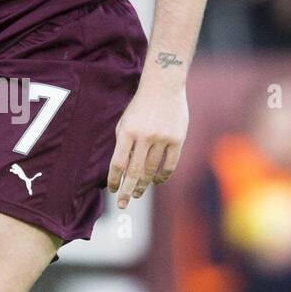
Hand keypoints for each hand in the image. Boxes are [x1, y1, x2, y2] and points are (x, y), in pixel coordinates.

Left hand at [107, 84, 188, 208]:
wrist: (163, 87)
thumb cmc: (140, 108)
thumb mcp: (125, 123)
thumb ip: (123, 146)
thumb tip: (122, 173)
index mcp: (127, 132)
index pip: (118, 163)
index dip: (115, 180)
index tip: (113, 191)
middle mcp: (144, 136)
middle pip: (135, 171)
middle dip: (127, 190)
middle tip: (123, 204)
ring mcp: (162, 138)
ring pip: (152, 170)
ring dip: (144, 184)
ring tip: (137, 193)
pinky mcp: (177, 138)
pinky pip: (170, 164)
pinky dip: (162, 176)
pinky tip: (156, 181)